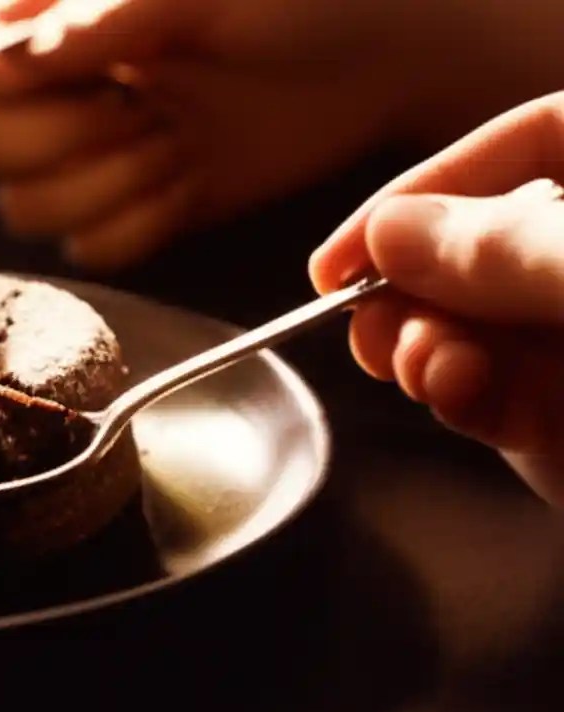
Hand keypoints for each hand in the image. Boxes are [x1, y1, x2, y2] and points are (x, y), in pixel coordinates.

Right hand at [0, 0, 534, 268]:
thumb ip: (104, 18)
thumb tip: (18, 57)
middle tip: (140, 101)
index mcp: (45, 11)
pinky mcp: (135, 203)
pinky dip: (139, 225)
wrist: (387, 50)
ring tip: (174, 136)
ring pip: (24, 210)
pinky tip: (187, 179)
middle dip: (56, 138)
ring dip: (105, 183)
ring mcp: (92, 149)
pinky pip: (90, 251)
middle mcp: (53, 84)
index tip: (71, 69)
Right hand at [309, 91, 563, 506]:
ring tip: (426, 366)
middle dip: (419, 285)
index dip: (431, 185)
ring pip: (484, 330)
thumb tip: (392, 234)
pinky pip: (508, 404)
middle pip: (486, 247)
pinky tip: (455, 395)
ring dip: (431, 349)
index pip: (529, 143)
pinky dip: (468, 401)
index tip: (348, 250)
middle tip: (371, 315)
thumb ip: (507, 246)